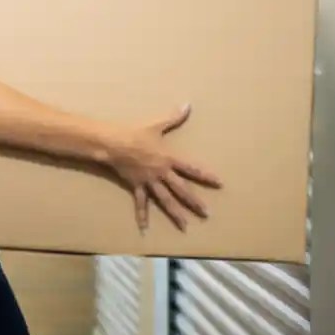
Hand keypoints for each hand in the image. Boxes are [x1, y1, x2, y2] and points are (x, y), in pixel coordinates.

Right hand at [106, 103, 221, 231]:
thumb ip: (174, 117)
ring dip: (175, 213)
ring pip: (165, 200)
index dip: (206, 176)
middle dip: (194, 202)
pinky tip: (145, 229)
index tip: (219, 184)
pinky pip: (141, 203)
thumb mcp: (156, 125)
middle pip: (181, 190)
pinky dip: (142, 216)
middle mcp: (162, 173)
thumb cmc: (136, 133)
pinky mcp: (137, 186)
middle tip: (206, 214)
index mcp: (169, 159)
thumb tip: (188, 104)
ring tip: (185, 226)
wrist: (115, 144)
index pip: (192, 169)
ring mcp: (149, 182)